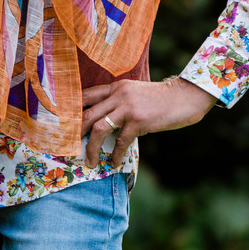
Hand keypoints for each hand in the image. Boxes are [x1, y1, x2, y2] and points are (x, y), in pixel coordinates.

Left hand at [82, 76, 216, 167]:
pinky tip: (114, 162)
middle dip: (76, 133)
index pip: (85, 96)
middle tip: (70, 148)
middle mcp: (118, 95)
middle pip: (86, 114)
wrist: (185, 96)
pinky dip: (116, 154)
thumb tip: (101, 120)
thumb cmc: (160, 98)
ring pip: (98, 128)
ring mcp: (128, 108)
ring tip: (90, 161)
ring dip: (92, 148)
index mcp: (115, 87)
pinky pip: (121, 140)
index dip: (71, 111)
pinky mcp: (139, 121)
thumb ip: (118, 101)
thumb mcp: (134, 93)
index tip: (63, 125)